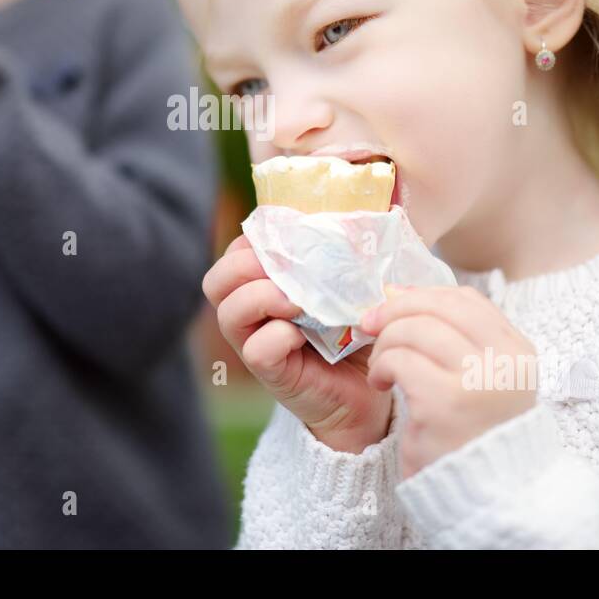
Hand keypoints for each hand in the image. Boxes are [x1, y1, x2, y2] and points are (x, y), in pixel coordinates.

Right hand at [202, 234, 393, 452]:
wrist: (371, 388)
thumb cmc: (359, 330)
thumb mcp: (355, 285)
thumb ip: (353, 253)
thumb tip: (382, 210)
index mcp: (264, 283)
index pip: (237, 249)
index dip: (257, 237)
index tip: (293, 237)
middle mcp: (251, 312)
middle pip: (217, 279)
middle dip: (247, 264)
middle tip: (287, 270)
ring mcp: (255, 342)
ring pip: (227, 311)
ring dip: (261, 296)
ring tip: (297, 303)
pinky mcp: (271, 372)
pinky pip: (255, 349)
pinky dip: (278, 336)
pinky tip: (303, 337)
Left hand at [359, 285, 537, 478]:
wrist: (486, 495)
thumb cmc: (474, 433)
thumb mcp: (483, 378)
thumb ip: (453, 336)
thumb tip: (399, 291)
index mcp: (517, 351)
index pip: (466, 299)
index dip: (423, 295)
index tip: (395, 305)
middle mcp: (504, 361)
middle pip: (438, 307)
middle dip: (395, 309)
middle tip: (371, 323)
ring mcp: (477, 380)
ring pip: (414, 329)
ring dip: (385, 343)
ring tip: (382, 368)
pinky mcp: (444, 403)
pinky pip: (400, 360)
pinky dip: (382, 366)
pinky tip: (382, 383)